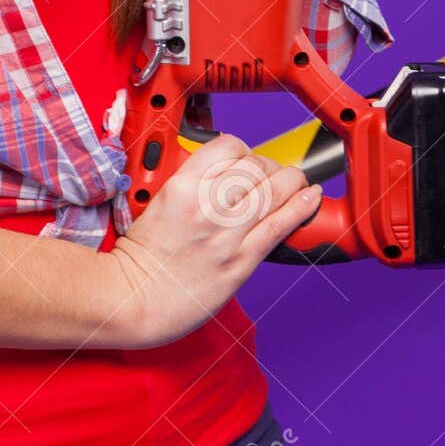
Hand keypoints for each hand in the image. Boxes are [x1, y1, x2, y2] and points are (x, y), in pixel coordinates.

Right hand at [107, 134, 322, 348]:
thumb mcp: (155, 202)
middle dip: (267, 166)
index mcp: (182, 186)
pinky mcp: (241, 261)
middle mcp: (207, 204)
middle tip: (268, 176)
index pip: (228, 146)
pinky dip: (301, 207)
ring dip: (290, 181)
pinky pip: (279, 225)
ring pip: (274, 190)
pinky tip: (311, 197)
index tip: (245, 160)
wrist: (133, 299)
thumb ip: (188, 184)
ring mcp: (226, 233)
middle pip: (256, 166)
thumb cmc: (139, 257)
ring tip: (295, 182)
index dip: (242, 150)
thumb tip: (221, 173)